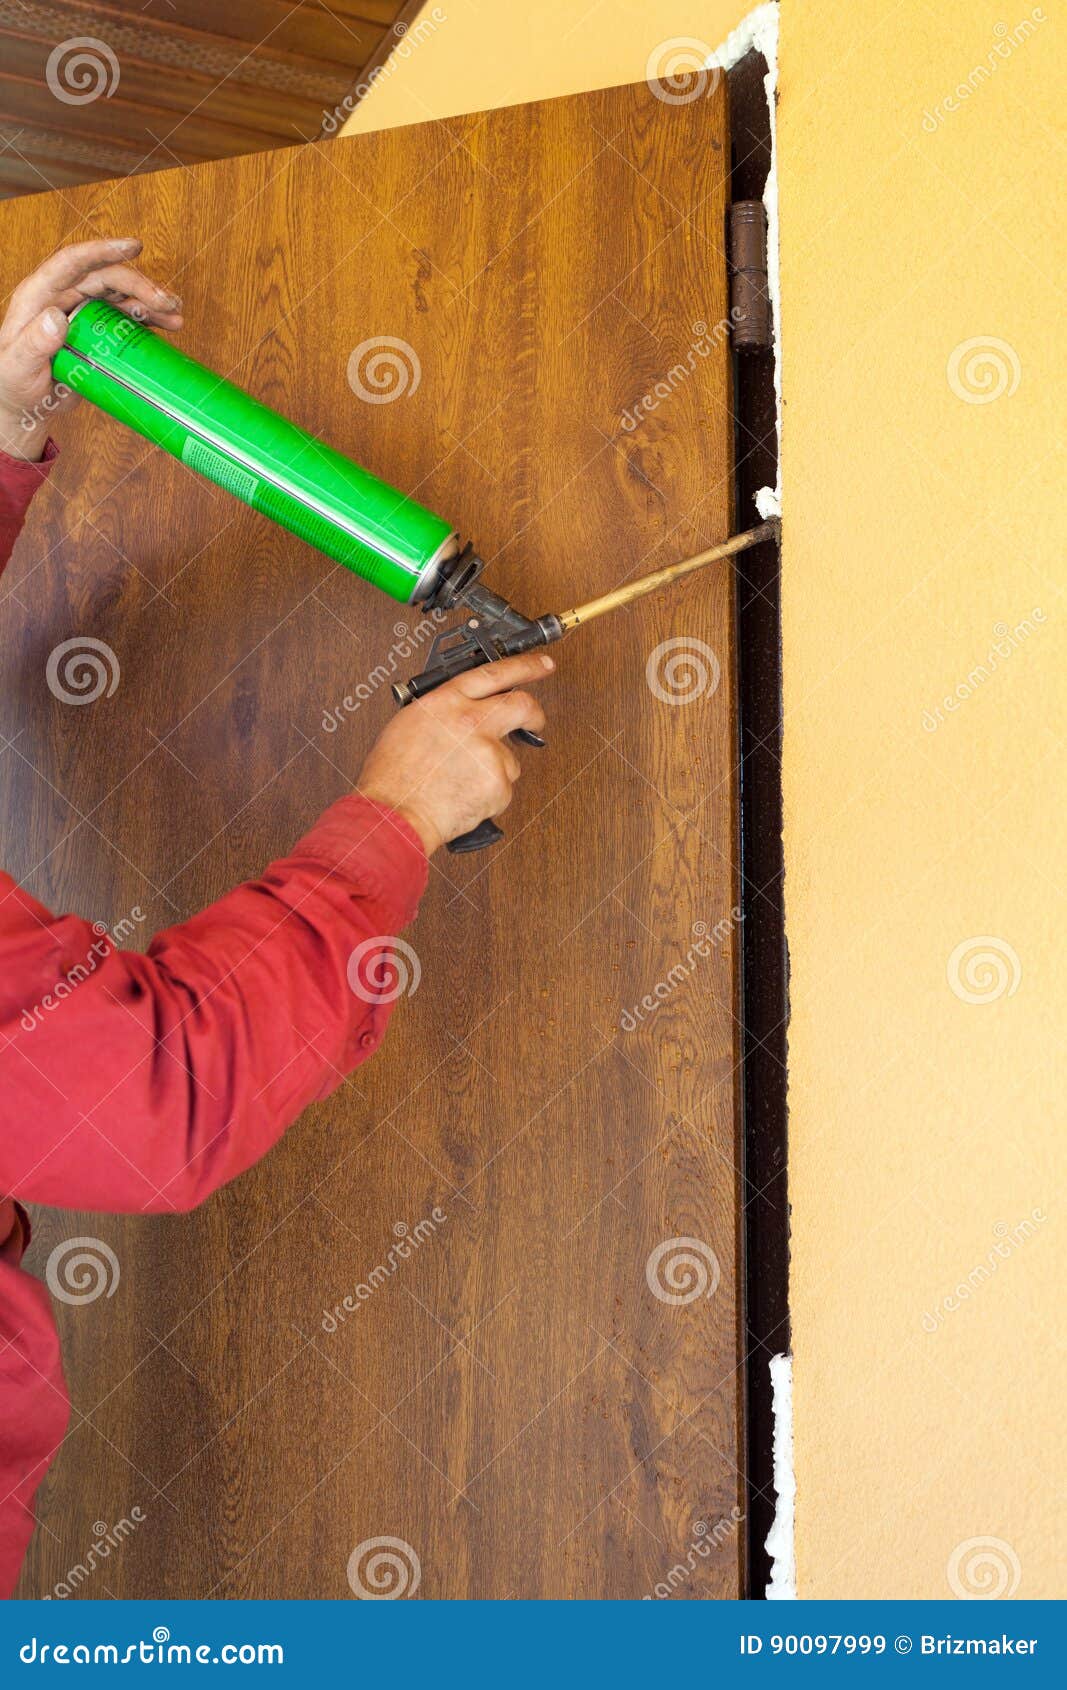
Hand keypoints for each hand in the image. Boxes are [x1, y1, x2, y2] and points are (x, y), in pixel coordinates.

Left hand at [0, 238, 182, 462]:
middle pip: (106, 279)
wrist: (24, 403)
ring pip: (120, 296)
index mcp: (40, 295)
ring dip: (150, 303)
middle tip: (167, 303)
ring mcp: (82, 313)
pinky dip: (147, 322)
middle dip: (140, 286)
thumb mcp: (18, 365)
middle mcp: (64, 297)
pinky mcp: (97, 332)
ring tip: (175, 316)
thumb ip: (34, 343)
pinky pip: (125, 319)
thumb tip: (56, 317)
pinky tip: (166, 328)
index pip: (72, 263)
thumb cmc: (12, 382)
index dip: (102, 251)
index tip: (132, 247)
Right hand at [356, 651, 554, 855]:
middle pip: (522, 706)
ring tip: (462, 782)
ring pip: (509, 758)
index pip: (494, 673)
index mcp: (446, 702)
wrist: (395, 814)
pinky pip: (503, 787)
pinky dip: (489, 795)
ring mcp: (488, 752)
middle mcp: (471, 721)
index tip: (542, 665)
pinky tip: (465, 796)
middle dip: (535, 714)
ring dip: (494, 770)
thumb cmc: (393, 777)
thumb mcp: (411, 724)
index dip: (524, 666)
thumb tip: (464, 711)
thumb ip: (444, 712)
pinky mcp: (498, 783)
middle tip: (535, 721)